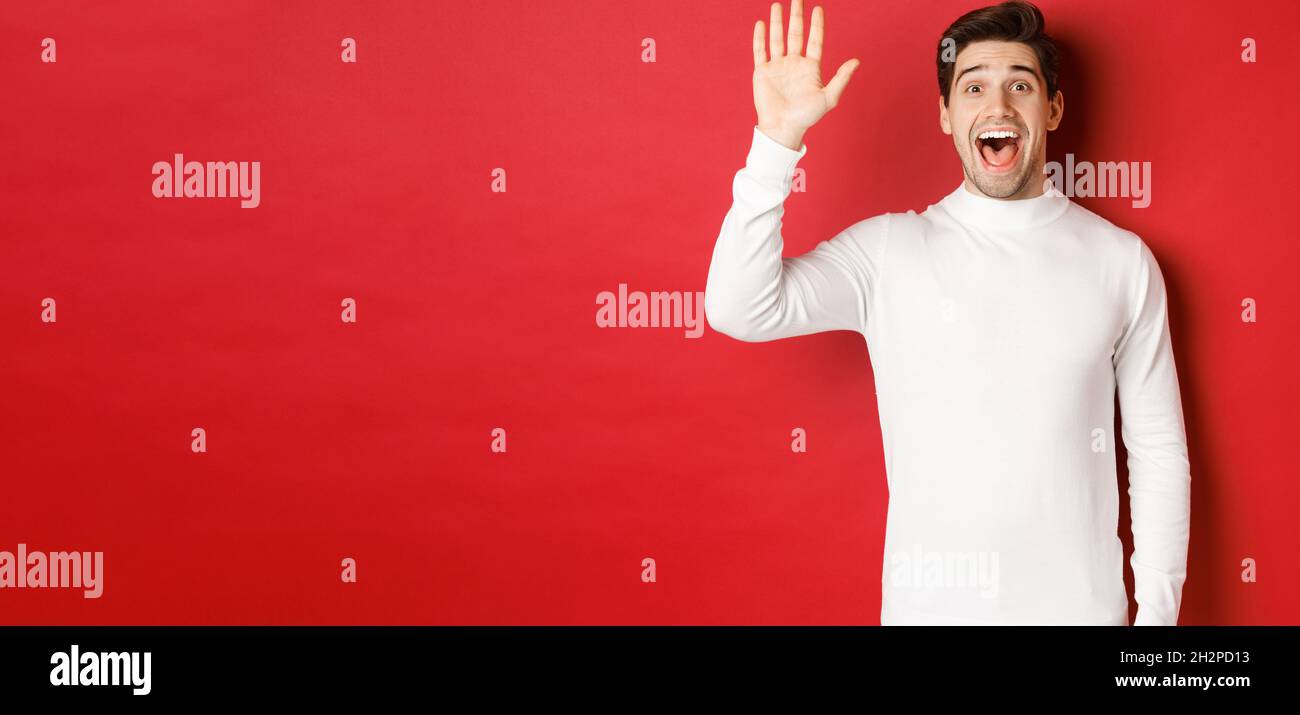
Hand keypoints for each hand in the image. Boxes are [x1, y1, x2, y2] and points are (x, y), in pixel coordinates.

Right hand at [753, 0, 859, 149]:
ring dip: (777, 22)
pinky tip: (761, 24)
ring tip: (777, 5)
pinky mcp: (762, 72)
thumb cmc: (807, 116)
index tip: (818, 9)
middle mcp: (794, 64)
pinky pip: (760, 51)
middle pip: (796, 34)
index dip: (817, 25)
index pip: (815, 40)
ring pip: (777, 39)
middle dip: (796, 16)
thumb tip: (856, 61)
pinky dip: (760, 38)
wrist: (783, 128)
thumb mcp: (829, 97)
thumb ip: (842, 78)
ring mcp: (777, 66)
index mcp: (810, 67)